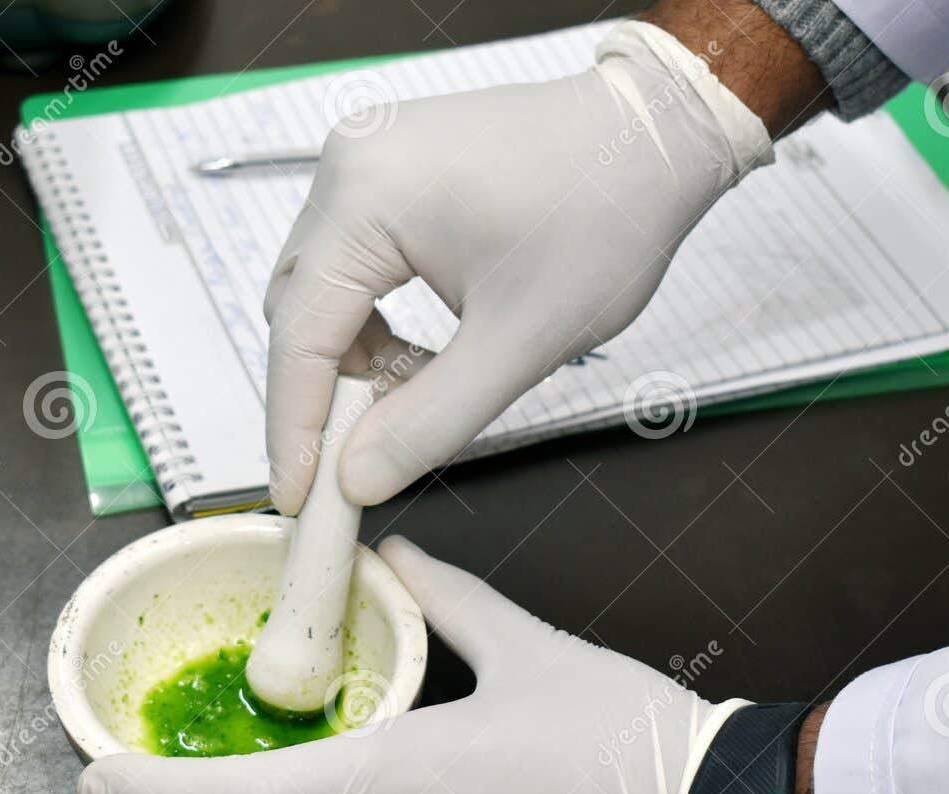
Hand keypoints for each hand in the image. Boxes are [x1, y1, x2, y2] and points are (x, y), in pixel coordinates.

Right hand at [264, 18, 780, 513]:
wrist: (655, 138)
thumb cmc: (605, 222)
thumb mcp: (520, 345)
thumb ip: (430, 422)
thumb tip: (357, 479)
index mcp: (367, 196)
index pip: (299, 335)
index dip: (293, 429)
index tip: (296, 500)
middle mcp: (348, 164)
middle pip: (297, 311)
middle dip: (326, 394)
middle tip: (362, 460)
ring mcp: (366, 158)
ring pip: (324, 291)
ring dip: (356, 359)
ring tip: (421, 394)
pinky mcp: (390, 167)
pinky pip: (353, 261)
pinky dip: (376, 321)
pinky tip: (427, 354)